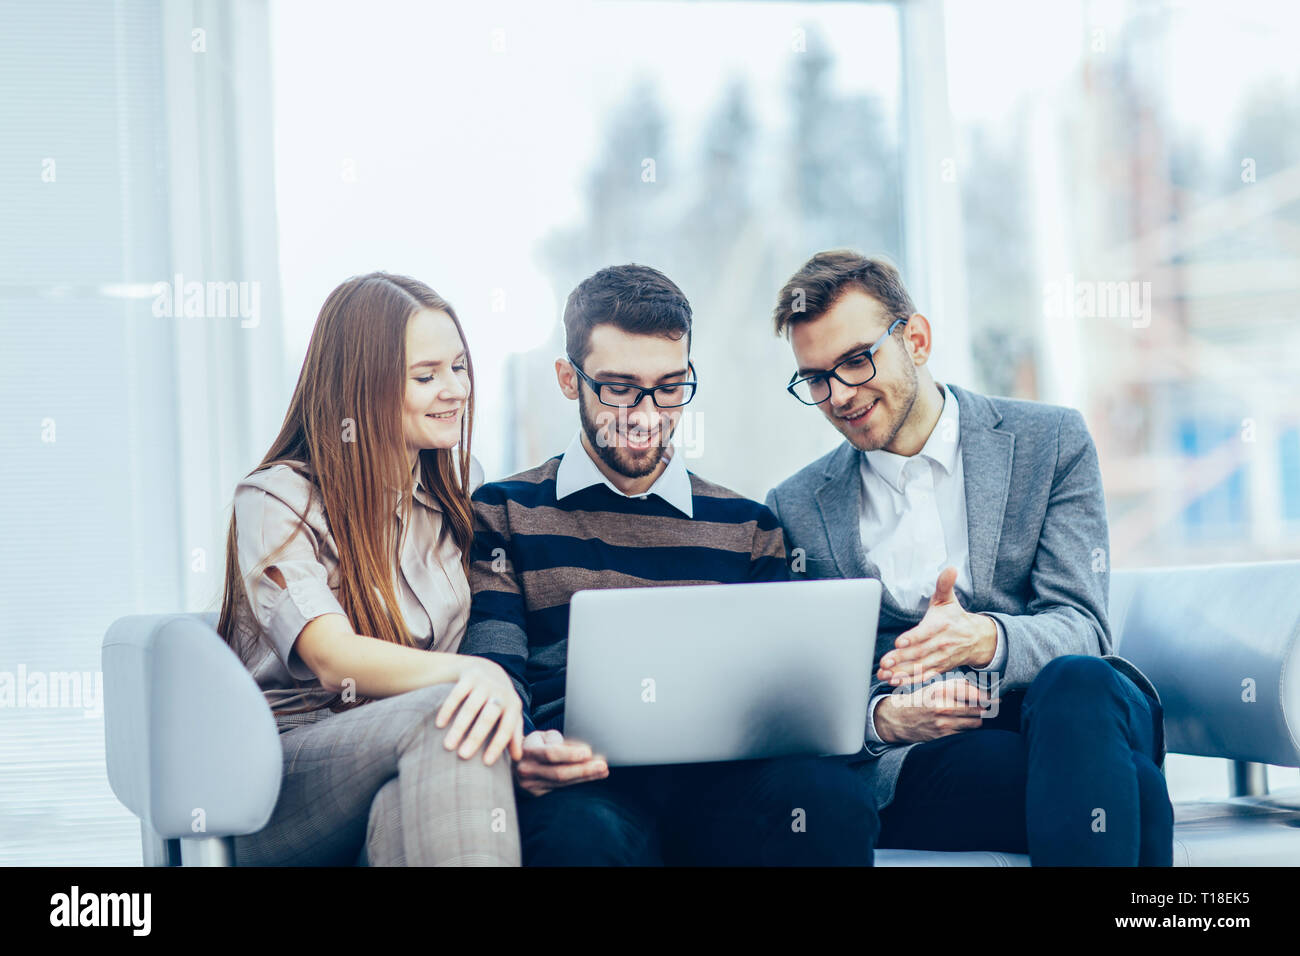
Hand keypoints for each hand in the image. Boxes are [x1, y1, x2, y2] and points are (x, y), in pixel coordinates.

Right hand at [435, 658, 524, 765]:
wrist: (486, 668)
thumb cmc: (499, 701)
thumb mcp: (510, 714)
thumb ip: (514, 734)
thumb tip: (518, 758)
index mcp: (513, 705)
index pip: (507, 728)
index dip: (498, 745)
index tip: (486, 763)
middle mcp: (500, 692)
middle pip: (488, 718)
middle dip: (476, 737)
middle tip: (463, 756)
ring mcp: (485, 682)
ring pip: (471, 707)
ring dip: (459, 727)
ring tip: (448, 746)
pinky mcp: (469, 675)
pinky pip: (457, 694)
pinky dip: (447, 710)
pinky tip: (439, 725)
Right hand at [513, 729, 608, 796]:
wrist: (512, 762)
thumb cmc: (532, 745)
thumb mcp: (541, 736)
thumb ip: (557, 741)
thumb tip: (580, 749)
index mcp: (528, 751)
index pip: (551, 754)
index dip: (570, 754)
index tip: (588, 752)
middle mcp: (527, 770)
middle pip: (559, 772)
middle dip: (584, 769)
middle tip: (602, 765)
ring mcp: (530, 785)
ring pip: (562, 783)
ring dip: (585, 777)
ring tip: (602, 771)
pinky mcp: (536, 794)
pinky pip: (560, 788)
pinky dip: (577, 782)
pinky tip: (590, 777)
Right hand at [873, 676, 992, 744]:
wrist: (898, 719)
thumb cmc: (919, 701)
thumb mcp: (935, 687)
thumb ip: (957, 686)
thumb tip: (981, 689)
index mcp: (942, 691)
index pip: (974, 694)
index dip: (989, 697)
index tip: (996, 698)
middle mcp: (944, 707)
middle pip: (979, 709)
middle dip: (986, 708)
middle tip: (991, 707)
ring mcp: (944, 724)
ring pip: (976, 723)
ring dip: (978, 719)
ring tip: (974, 715)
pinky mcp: (943, 737)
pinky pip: (966, 734)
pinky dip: (968, 729)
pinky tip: (963, 724)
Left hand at [877, 566, 998, 686]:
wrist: (976, 638)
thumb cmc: (954, 616)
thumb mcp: (949, 599)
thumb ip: (945, 584)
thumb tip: (951, 568)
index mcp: (942, 625)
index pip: (926, 632)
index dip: (913, 638)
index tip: (899, 642)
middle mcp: (941, 644)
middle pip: (920, 652)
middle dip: (901, 658)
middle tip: (884, 662)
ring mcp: (940, 658)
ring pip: (920, 667)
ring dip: (901, 672)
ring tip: (884, 674)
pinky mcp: (939, 668)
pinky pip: (924, 676)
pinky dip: (909, 681)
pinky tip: (894, 682)